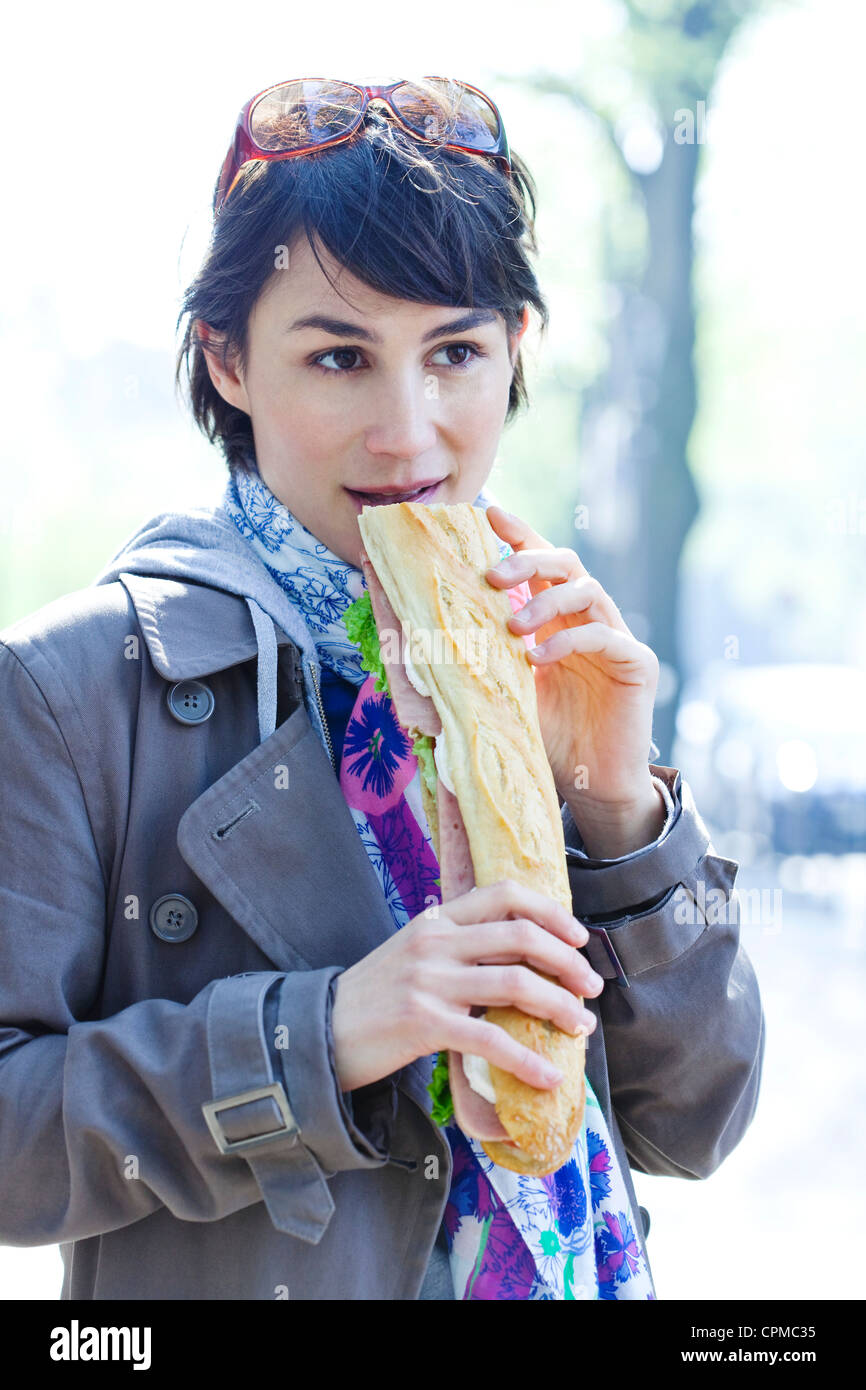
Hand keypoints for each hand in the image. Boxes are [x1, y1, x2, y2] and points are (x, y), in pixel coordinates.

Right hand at [331, 880, 601, 1093]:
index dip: (551, 912)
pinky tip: (547, 1076)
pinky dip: (526, 1060)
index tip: (579, 939)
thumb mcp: (414, 954)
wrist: (319, 1032)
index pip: (505, 894)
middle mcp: (436, 942)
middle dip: (568, 962)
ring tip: (581, 1027)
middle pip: (521, 937)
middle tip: (592, 987)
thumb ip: (458, 946)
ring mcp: (428, 981)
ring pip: (514, 984)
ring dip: (559, 1007)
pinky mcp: (423, 1023)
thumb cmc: (375, 998)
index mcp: (438, 920)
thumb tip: (519, 953)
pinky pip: (489, 1040)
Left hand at [484, 505, 664, 855]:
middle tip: (492, 576)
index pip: (540, 565)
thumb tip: (416, 641)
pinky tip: (540, 659)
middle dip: (529, 559)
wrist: (593, 787)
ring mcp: (616, 638)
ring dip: (545, 601)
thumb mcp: (504, 694)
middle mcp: (587, 620)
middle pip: (566, 563)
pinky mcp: (636, 664)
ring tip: (513, 628)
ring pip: (586, 591)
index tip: (487, 515)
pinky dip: (570, 641)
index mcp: (556, 620)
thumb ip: (477, 663)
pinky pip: (606, 635)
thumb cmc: (547, 739)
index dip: (519, 535)